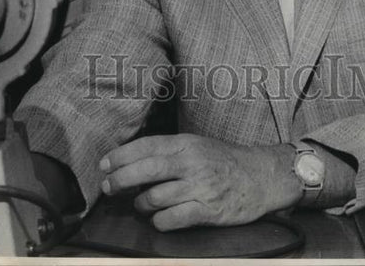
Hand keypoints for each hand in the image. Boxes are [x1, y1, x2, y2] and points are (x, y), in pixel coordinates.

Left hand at [99, 134, 301, 230]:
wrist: (260, 176)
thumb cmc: (224, 161)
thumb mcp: (196, 145)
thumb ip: (169, 151)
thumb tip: (134, 160)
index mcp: (186, 143)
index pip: (146, 146)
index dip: (121, 155)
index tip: (104, 164)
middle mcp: (191, 163)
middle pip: (146, 169)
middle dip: (121, 179)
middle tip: (108, 187)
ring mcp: (200, 187)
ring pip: (156, 196)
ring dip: (141, 204)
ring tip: (141, 205)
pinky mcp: (208, 210)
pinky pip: (173, 218)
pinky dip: (160, 221)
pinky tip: (159, 219)